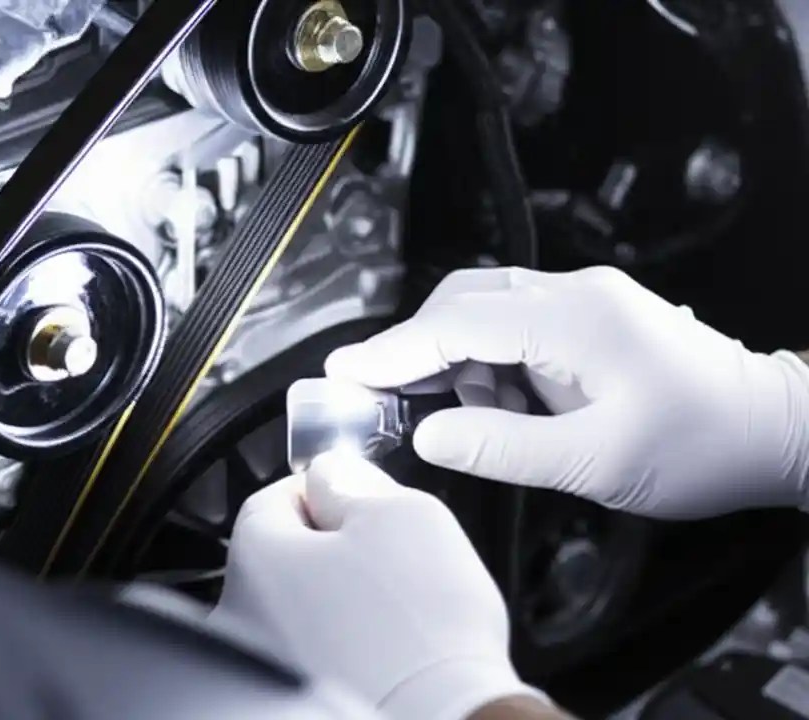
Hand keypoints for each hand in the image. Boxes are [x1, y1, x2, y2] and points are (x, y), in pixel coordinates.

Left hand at [210, 452, 545, 718]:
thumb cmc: (422, 630)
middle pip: (288, 553)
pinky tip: (391, 652)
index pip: (277, 494)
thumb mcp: (401, 515)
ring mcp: (263, 659)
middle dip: (339, 546)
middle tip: (395, 555)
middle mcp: (240, 611)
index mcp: (254, 553)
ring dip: (346, 598)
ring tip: (400, 611)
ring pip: (306, 605)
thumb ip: (353, 479)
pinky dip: (351, 645)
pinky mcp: (296, 698)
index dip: (331, 490)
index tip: (367, 499)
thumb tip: (333, 472)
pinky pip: (321, 651)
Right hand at [325, 266, 808, 518]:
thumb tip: (430, 434)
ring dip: (458, 361)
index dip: (393, 349)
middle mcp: (576, 295)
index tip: (345, 371)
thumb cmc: (704, 445)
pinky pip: (514, 325)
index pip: (456, 322)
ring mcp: (584, 302)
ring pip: (485, 311)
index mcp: (575, 319)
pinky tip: (503, 406)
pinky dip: (489, 363)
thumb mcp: (597, 462)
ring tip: (473, 419)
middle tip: (385, 398)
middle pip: (462, 302)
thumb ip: (503, 447)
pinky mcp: (590, 319)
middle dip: (418, 349)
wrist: (776, 430)